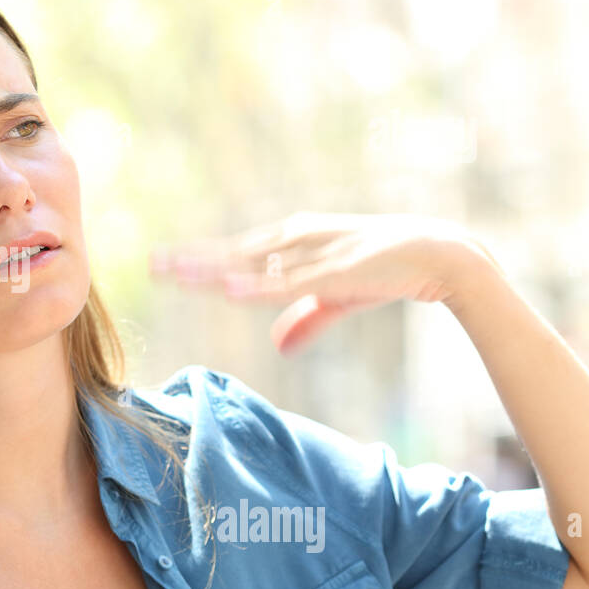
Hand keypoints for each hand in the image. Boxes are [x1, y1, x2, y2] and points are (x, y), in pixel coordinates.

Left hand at [149, 212, 493, 354]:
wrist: (438, 256)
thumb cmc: (383, 271)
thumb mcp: (335, 297)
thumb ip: (304, 320)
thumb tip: (278, 347)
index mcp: (293, 241)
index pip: (235, 252)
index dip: (199, 260)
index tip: (163, 266)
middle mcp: (296, 241)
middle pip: (232, 254)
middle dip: (192, 261)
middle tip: (151, 266)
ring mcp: (313, 255)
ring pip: (252, 264)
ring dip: (212, 269)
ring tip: (175, 274)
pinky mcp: (335, 272)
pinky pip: (287, 282)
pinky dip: (256, 285)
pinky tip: (228, 288)